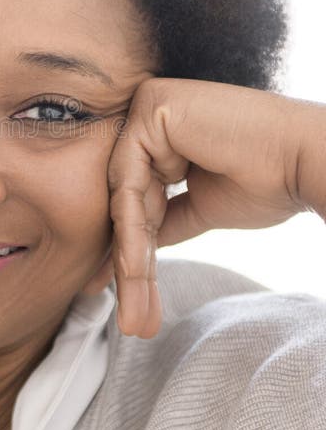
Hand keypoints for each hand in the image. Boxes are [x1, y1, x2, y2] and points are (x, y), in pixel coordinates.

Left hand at [102, 77, 324, 338]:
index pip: (134, 197)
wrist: (305, 160)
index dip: (128, 251)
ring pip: (125, 200)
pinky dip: (132, 234)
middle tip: (129, 321)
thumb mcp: (203, 206)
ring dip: (130, 265)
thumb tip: (136, 244)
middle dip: (127, 267)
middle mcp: (150, 115)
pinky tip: (135, 276)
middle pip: (126, 200)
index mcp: (162, 132)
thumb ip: (165, 217)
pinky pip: (130, 184)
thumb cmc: (269, 179)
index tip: (123, 299)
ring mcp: (147, 108)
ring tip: (135, 316)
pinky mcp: (150, 110)